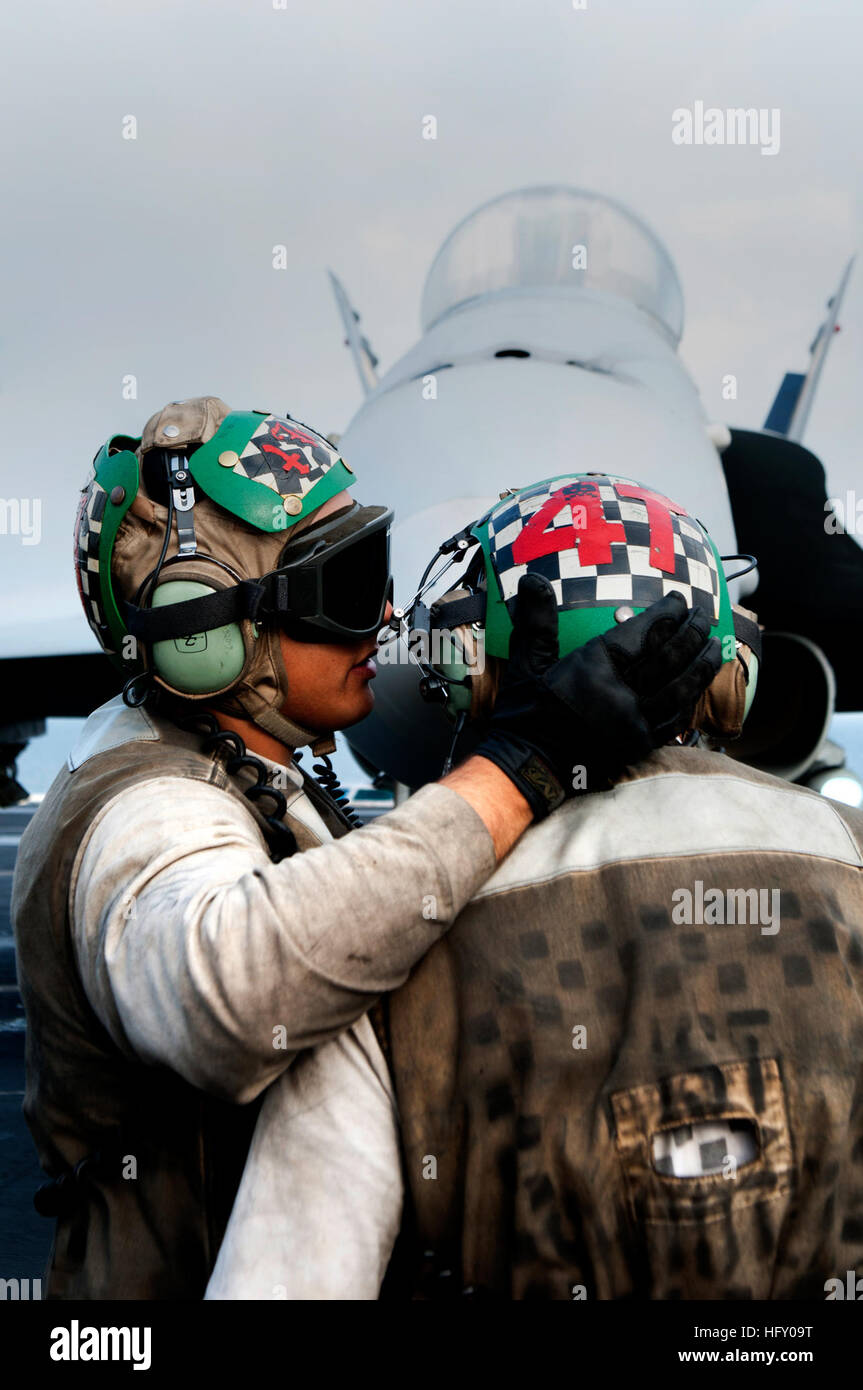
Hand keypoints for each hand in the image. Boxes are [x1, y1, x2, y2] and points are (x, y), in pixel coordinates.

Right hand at [474, 575, 721, 818]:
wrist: (528, 768)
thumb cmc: (524, 715)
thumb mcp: (526, 664)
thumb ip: (537, 622)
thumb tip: (533, 580)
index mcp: (592, 672)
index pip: (640, 635)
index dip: (665, 614)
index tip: (678, 600)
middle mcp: (618, 696)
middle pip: (667, 658)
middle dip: (691, 632)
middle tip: (704, 615)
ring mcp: (633, 724)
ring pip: (679, 689)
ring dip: (701, 665)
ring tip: (715, 645)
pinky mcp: (639, 747)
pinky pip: (676, 720)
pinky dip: (690, 699)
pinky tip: (699, 685)